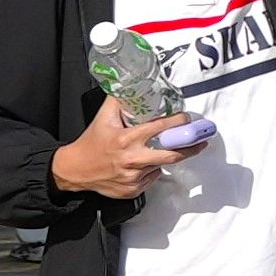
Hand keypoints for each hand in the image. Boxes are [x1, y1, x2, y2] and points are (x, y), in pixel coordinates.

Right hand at [53, 90, 203, 200]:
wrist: (74, 170)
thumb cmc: (90, 143)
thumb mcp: (103, 118)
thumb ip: (120, 101)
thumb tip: (132, 85)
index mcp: (127, 139)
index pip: (160, 128)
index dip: (177, 122)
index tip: (187, 119)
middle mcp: (132, 159)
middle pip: (172, 155)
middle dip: (191, 147)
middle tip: (201, 141)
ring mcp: (134, 177)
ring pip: (161, 166)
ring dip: (163, 157)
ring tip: (157, 150)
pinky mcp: (133, 190)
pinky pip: (152, 178)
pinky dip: (151, 169)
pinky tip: (141, 164)